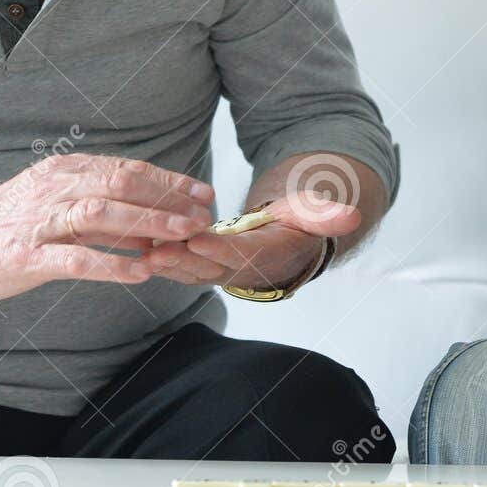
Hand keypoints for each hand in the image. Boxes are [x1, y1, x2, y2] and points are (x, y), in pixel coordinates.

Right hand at [0, 154, 217, 301]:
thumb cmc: (5, 225)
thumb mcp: (55, 204)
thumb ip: (100, 210)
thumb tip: (151, 220)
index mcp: (65, 172)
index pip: (128, 169)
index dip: (169, 181)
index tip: (203, 193)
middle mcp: (54, 189)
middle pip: (122, 184)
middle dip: (167, 199)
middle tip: (202, 216)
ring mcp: (39, 221)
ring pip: (101, 213)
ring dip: (147, 223)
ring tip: (181, 237)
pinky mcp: (26, 256)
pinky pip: (74, 258)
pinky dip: (110, 264)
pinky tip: (139, 273)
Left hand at [136, 193, 360, 289]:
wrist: (286, 242)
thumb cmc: (297, 222)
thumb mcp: (315, 214)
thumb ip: (328, 215)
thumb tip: (352, 214)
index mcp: (267, 256)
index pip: (243, 255)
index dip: (221, 249)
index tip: (201, 238)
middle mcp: (240, 271)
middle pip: (208, 267)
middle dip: (183, 260)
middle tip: (157, 250)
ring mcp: (218, 272)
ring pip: (188, 270)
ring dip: (164, 263)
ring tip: (139, 250)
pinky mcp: (200, 268)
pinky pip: (177, 265)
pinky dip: (157, 258)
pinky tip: (134, 247)